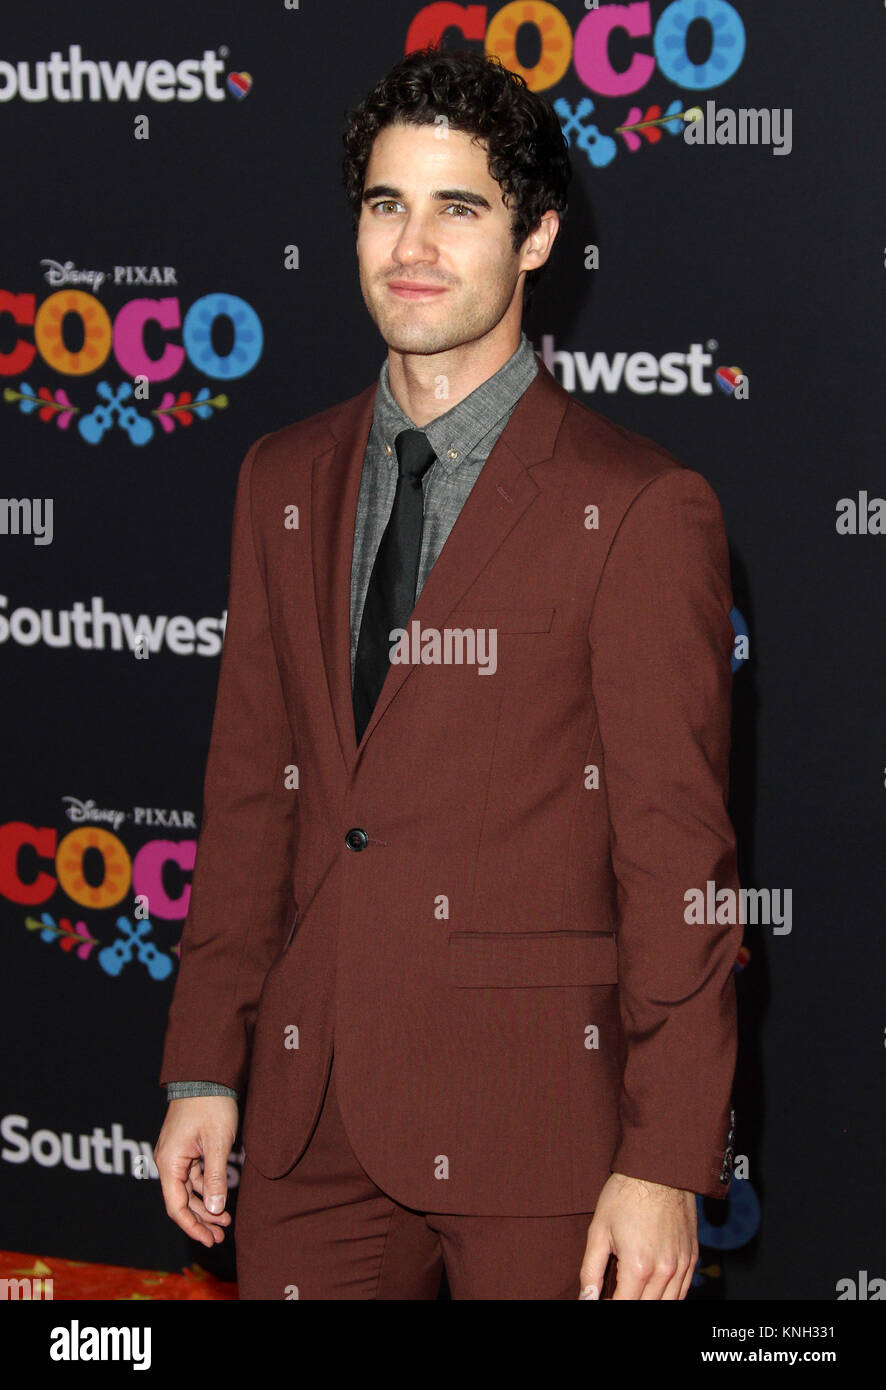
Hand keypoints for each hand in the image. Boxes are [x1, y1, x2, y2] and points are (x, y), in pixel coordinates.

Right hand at [154, 1097, 238, 1247]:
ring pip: (188, 1189)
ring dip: (205, 1205)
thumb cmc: (211, 1106)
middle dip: (201, 1219)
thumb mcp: (217, 1144)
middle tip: (221, 1234)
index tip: (209, 1239)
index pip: (176, 1206)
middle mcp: (168, 1161)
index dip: (192, 1226)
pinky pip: (193, 1175)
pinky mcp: (185, 1147)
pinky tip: (220, 1196)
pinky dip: (206, 1187)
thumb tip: (216, 1208)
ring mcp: (176, 1154)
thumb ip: (215, 1177)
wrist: (207, 1075)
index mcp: (170, 1162)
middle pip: (181, 1200)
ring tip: (225, 1220)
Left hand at [578, 1171, 697, 1299]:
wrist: (658, 1168)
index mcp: (638, 1266)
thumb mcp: (598, 1230)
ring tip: (631, 1291)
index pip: (624, 1306)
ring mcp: (681, 1265)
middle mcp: (664, 1271)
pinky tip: (654, 1291)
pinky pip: (683, 1290)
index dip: (609, 1306)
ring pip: (668, 1304)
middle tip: (613, 1294)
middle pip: (646, 1307)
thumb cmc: (626, 1195)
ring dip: (648, 1302)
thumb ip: (590, 1270)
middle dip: (627, 1303)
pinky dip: (669, 1297)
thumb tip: (587, 1299)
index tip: (602, 1300)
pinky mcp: (692, 1256)